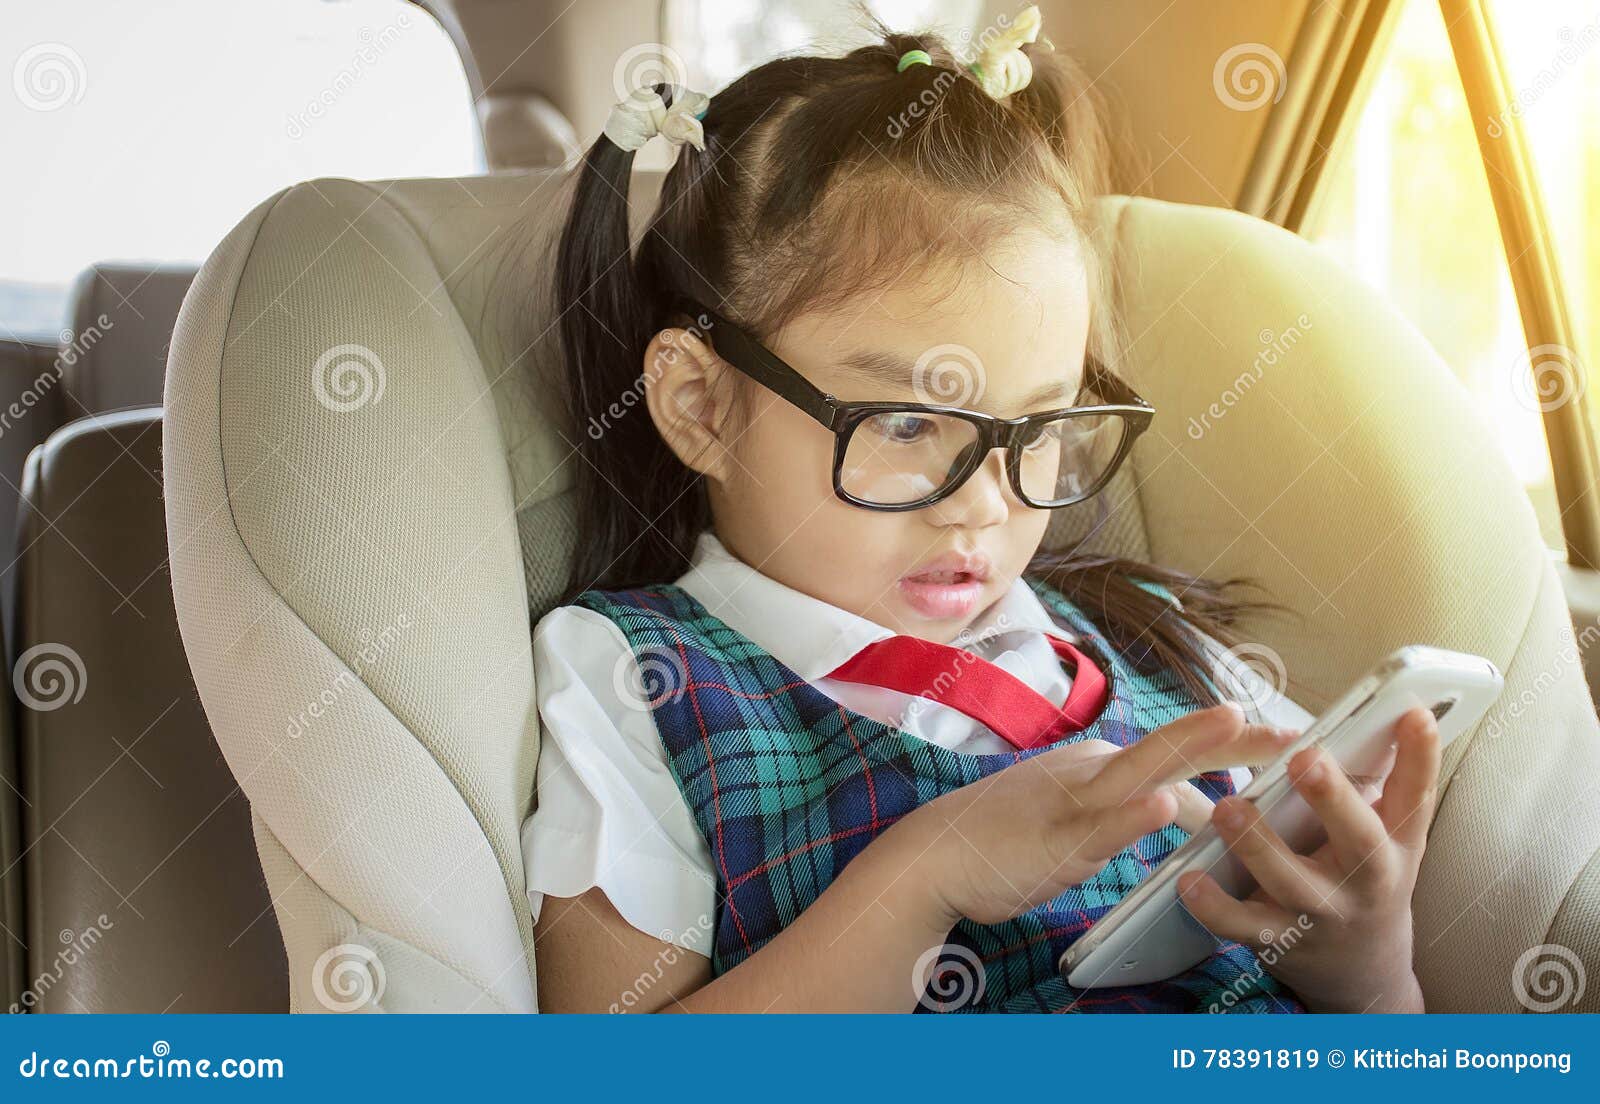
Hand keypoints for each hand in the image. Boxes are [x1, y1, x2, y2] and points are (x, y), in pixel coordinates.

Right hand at [890, 703, 1299, 926]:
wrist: (937, 855)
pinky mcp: (1056, 837)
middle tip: (1297, 729)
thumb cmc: (1010, 837)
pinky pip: (1100, 824)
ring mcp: (1075, 800)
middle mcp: (1094, 770)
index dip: (1237, 743)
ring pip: (1142, 767)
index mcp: (1103, 763)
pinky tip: (1164, 803)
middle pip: (1175, 745)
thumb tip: (1191, 808)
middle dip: (1238, 734)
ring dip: (1191, 742)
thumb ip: (1136, 810)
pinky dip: (1133, 812)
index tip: (1290, 740)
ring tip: (1235, 720)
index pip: (1182, 752)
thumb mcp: (1082, 818)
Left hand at [1176, 706, 1440, 1012]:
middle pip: (1358, 839)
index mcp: (1395, 844)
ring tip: (1228, 807)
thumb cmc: (1366, 880)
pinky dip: (1214, 905)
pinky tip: (1189, 879)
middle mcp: (1366, 879)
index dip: (1420, 755)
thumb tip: (1376, 713)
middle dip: (1332, 798)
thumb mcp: (1388, 837)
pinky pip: (1242, 925)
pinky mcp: (1280, 940)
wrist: (1363, 972)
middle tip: (1304, 758)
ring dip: (1258, 844)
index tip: (1412, 714)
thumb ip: (1378, 783)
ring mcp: (1322, 913)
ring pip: (1291, 882)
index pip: (1416, 795)